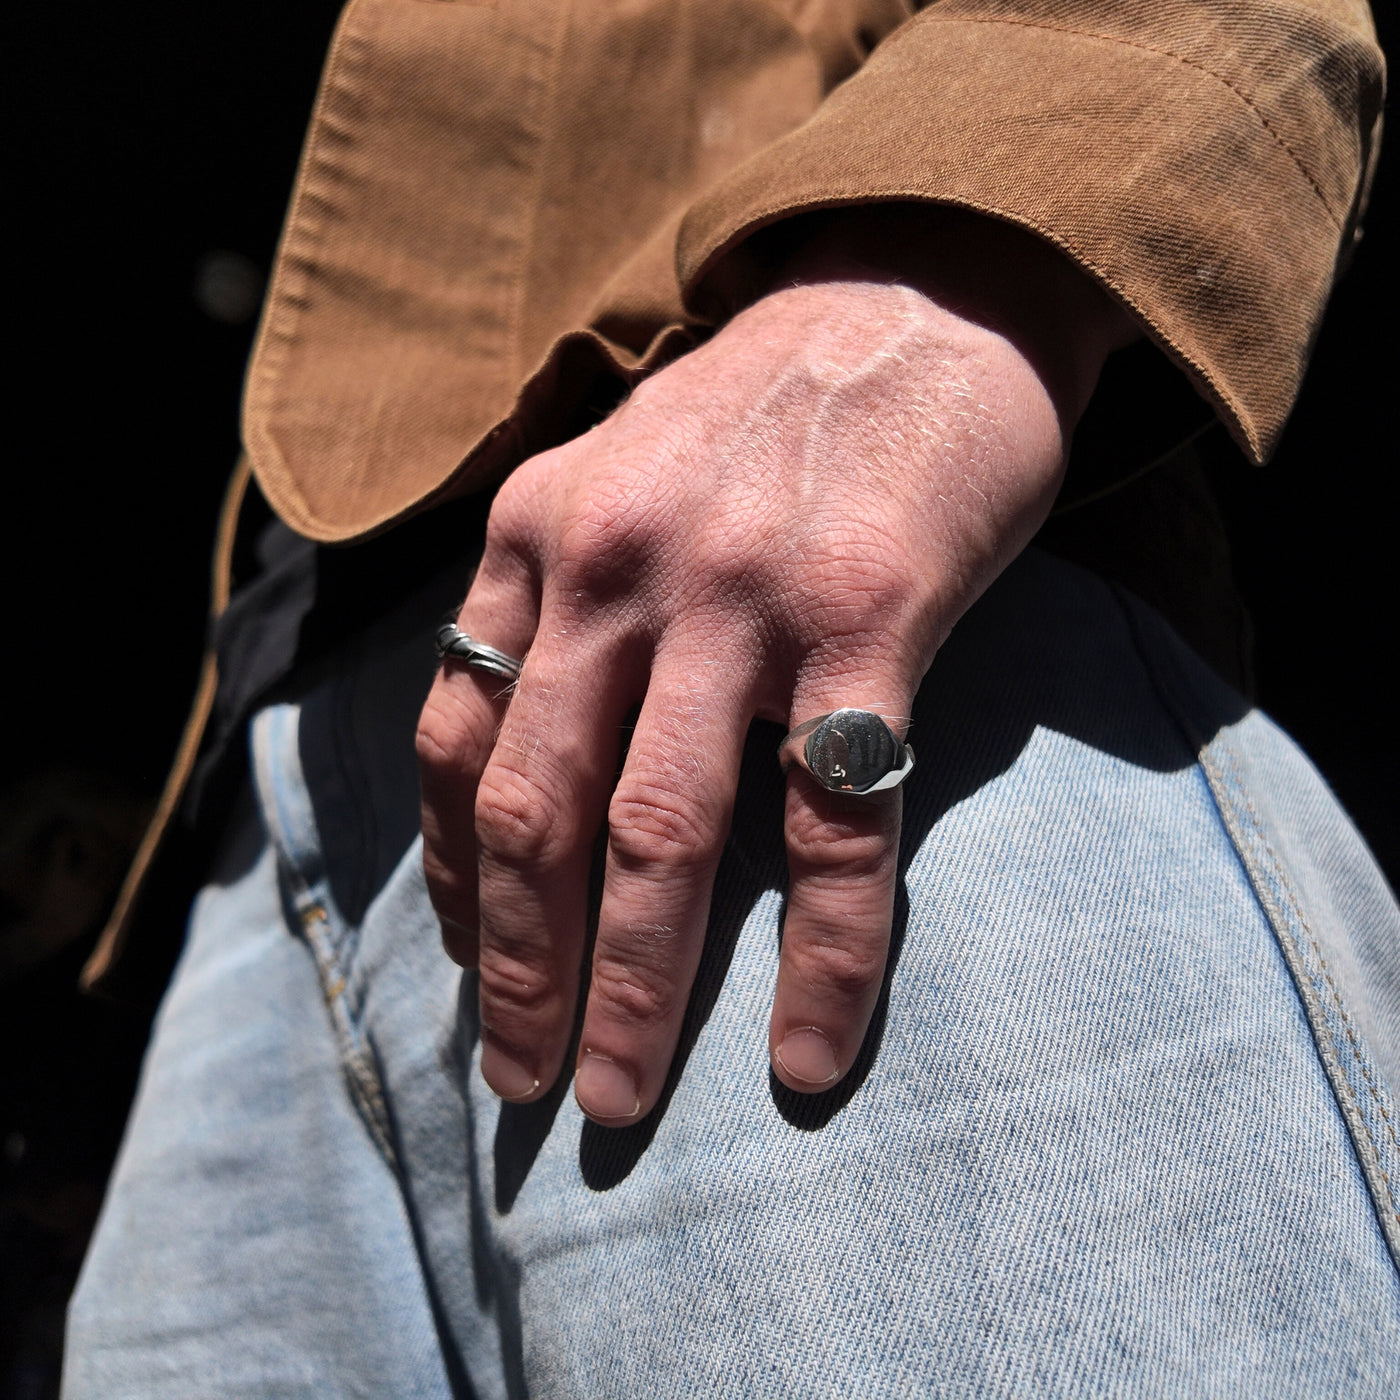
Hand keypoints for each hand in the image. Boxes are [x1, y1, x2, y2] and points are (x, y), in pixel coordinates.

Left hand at [417, 211, 1132, 1122]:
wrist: (917, 289)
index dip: (451, 873)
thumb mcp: (618, 470)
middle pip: (537, 810)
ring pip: (663, 835)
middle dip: (518, 968)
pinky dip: (821, 958)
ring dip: (632, 988)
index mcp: (543, 533)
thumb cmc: (767, 409)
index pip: (454, 737)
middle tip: (518, 1083)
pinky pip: (833, 827)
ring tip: (618, 1099)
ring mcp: (743, 598)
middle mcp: (623, 567)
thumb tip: (531, 755)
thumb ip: (558, 595)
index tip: (472, 964)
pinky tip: (807, 1055)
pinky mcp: (870, 622)